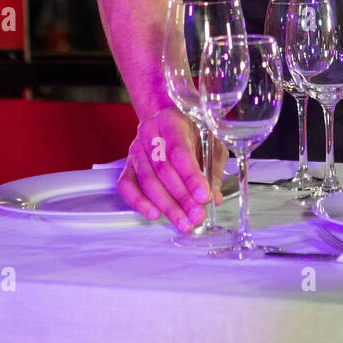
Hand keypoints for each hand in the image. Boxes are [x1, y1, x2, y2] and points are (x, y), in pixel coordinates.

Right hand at [117, 106, 228, 229]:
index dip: (191, 176)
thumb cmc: (191, 132)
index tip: (204, 197)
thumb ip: (211, 170)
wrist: (165, 120)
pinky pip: (127, 186)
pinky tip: (155, 214)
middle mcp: (150, 134)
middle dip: (182, 197)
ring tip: (184, 223)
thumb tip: (215, 198)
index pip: (179, 151)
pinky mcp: (128, 165)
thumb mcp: (209, 143)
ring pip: (147, 181)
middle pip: (163, 169)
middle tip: (197, 216)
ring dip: (166, 205)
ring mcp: (136, 150)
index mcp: (171, 122)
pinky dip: (139, 202)